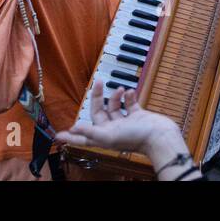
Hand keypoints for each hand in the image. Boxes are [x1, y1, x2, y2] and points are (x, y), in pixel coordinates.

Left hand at [57, 81, 193, 177]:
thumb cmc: (136, 137)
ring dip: (115, 96)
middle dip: (97, 98)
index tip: (59, 134)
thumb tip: (73, 128)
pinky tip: (130, 91)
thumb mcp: (109, 135)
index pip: (83, 135)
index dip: (72, 136)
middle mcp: (113, 129)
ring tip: (119, 89)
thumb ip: (90, 132)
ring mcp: (126, 122)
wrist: (160, 135)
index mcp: (104, 136)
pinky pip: (130, 103)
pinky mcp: (138, 115)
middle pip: (99, 112)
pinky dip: (129, 96)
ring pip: (115, 106)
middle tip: (96, 83)